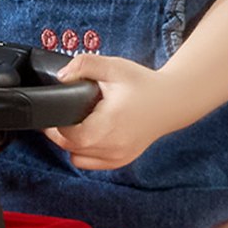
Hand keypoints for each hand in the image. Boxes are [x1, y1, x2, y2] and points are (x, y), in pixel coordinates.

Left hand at [44, 54, 176, 169]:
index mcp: (109, 124)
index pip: (68, 133)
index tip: (56, 106)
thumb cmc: (142, 84)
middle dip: (60, 131)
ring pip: (77, 157)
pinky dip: (84, 151)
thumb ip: (84, 65)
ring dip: (72, 142)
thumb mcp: (113, 66)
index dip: (57, 120)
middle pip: (69, 146)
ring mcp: (118, 157)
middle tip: (64, 111)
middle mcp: (113, 146)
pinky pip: (90, 162)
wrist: (171, 101)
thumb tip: (61, 76)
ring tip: (80, 121)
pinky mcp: (121, 161)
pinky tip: (90, 134)